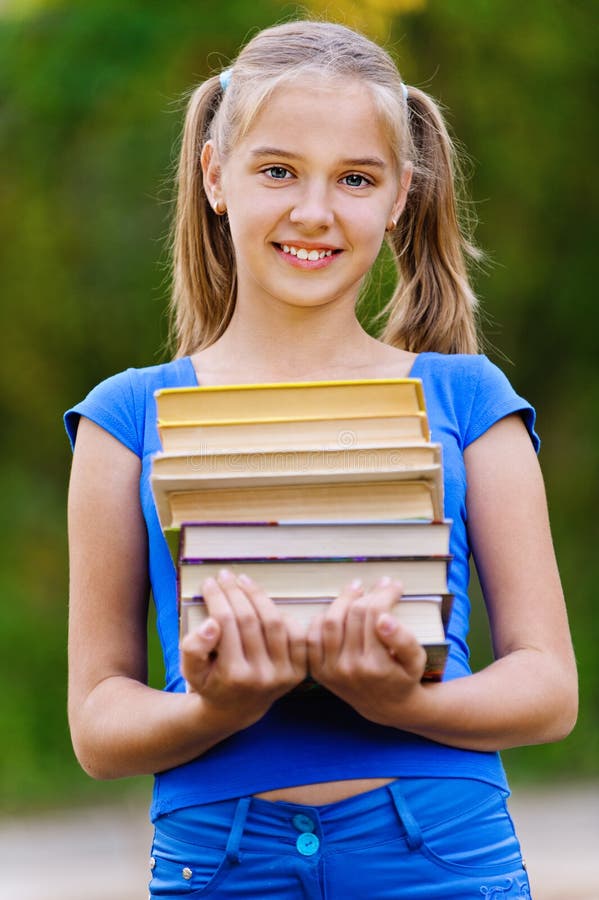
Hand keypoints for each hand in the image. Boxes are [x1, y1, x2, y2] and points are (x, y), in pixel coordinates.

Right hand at [180, 570, 306, 728]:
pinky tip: (264, 602)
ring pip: (274, 622)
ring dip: (258, 596)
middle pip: (250, 620)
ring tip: (242, 581)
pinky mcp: (299, 670)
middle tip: (224, 576)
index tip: (209, 582)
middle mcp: (262, 677)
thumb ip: (194, 648)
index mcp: (234, 675)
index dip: (217, 598)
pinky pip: (295, 633)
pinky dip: (281, 614)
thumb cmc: (210, 682)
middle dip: (235, 592)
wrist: (236, 708)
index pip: (226, 624)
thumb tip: (212, 624)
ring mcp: (284, 674)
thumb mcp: (191, 670)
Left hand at [307, 577, 427, 724]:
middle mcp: (350, 668)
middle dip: (367, 594)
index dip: (385, 594)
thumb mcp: (416, 661)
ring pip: (331, 622)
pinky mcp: (319, 672)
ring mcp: (331, 671)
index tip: (394, 585)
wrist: (387, 706)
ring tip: (357, 590)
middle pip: (354, 615)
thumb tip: (384, 619)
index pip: (375, 615)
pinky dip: (322, 619)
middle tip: (378, 584)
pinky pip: (313, 637)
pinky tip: (338, 610)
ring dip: (343, 601)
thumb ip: (404, 639)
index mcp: (376, 665)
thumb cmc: (404, 677)